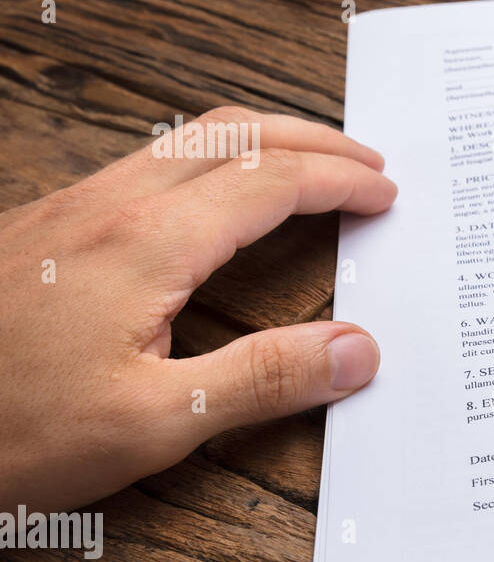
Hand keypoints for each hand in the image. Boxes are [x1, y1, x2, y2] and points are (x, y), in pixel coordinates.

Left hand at [0, 107, 396, 512]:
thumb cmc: (7, 429)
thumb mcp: (150, 423)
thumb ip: (263, 378)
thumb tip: (358, 349)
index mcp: (149, 242)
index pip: (273, 181)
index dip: (340, 180)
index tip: (386, 193)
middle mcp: (111, 205)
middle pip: (235, 133)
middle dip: (313, 136)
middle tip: (368, 159)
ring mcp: (72, 206)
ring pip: (188, 137)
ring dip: (263, 137)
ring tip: (310, 163)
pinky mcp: (46, 223)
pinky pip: (150, 159)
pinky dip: (214, 157)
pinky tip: (216, 195)